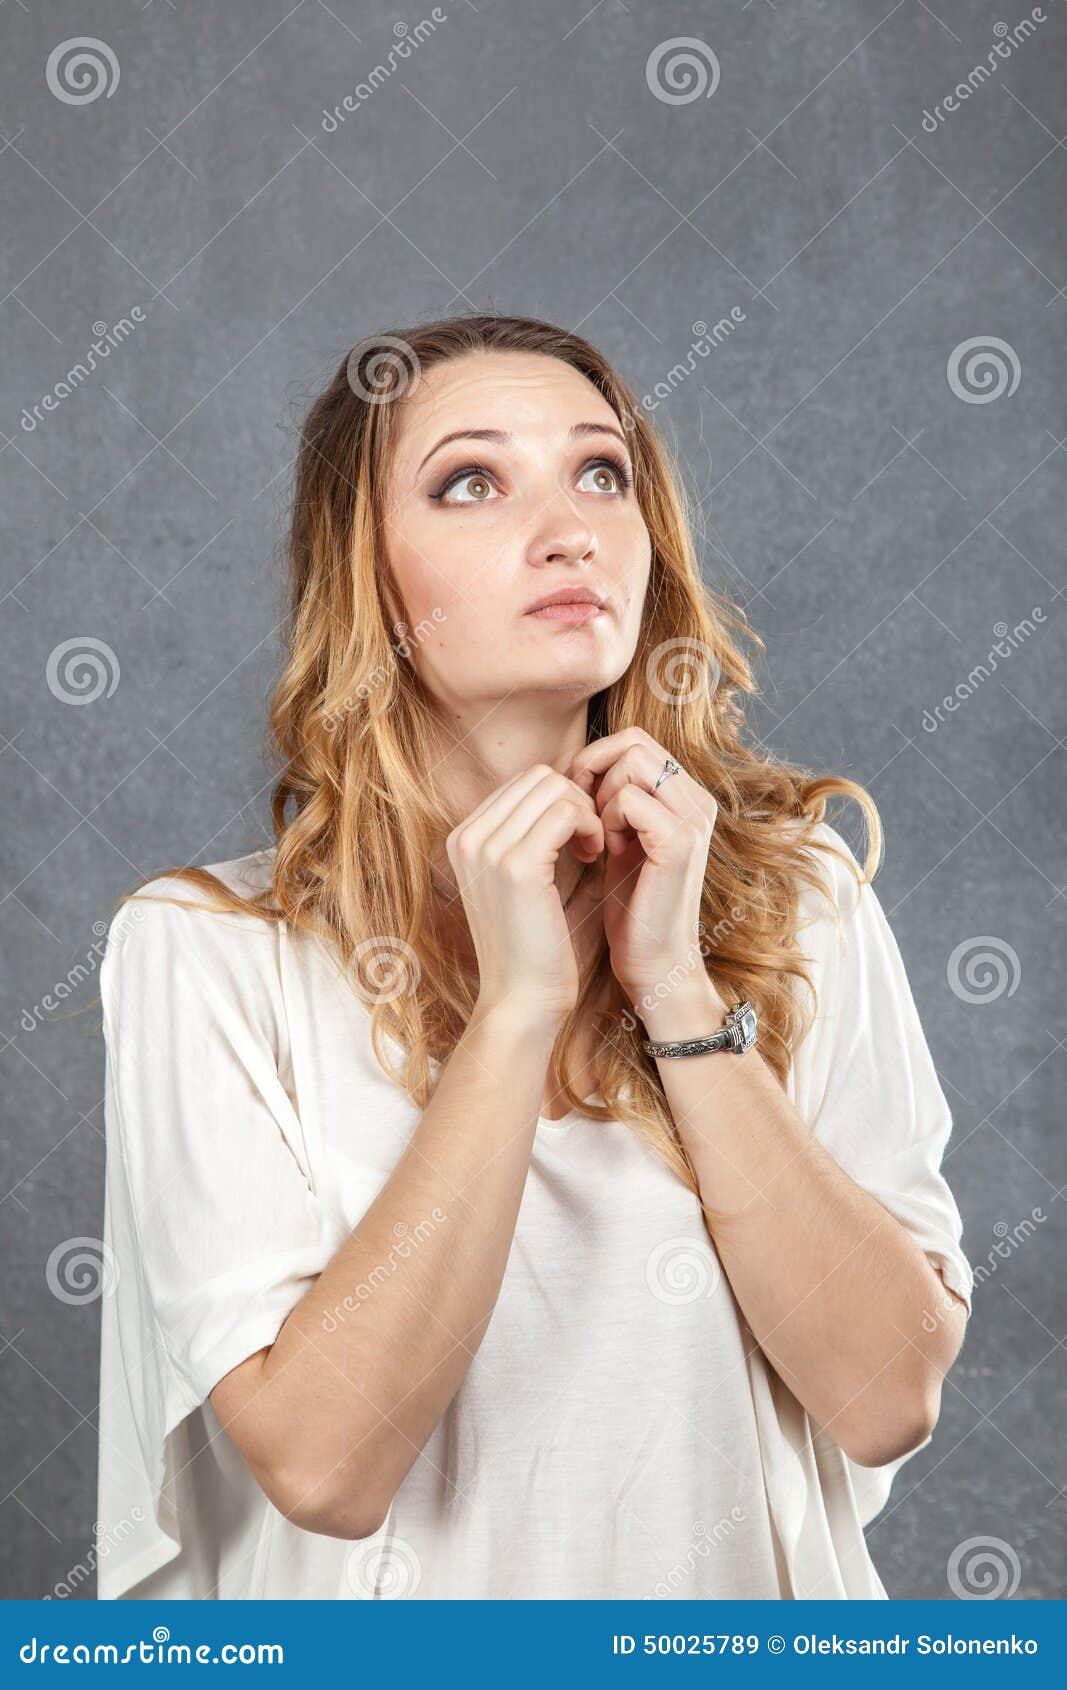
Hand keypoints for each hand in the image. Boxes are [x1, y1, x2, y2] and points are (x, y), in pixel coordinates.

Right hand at [446, 763, 605, 1027]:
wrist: (524, 1003)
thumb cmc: (537, 947)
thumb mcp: (534, 879)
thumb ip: (545, 834)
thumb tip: (580, 789)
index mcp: (465, 839)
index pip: (524, 782)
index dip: (563, 800)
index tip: (580, 838)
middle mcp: (467, 837)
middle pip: (539, 777)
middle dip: (576, 801)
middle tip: (592, 843)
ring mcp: (486, 848)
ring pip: (554, 787)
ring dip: (586, 813)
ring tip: (593, 852)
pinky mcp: (515, 865)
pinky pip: (565, 811)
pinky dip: (590, 827)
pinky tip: (594, 857)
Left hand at [568, 728, 717, 1006]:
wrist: (654, 964)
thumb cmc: (632, 908)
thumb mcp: (621, 841)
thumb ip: (612, 800)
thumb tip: (577, 762)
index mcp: (686, 797)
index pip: (635, 740)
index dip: (596, 760)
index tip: (577, 799)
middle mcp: (698, 800)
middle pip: (634, 742)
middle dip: (593, 770)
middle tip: (580, 812)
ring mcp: (694, 819)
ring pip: (632, 762)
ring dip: (601, 796)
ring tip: (599, 837)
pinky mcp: (679, 842)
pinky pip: (629, 799)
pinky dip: (606, 820)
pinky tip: (605, 851)